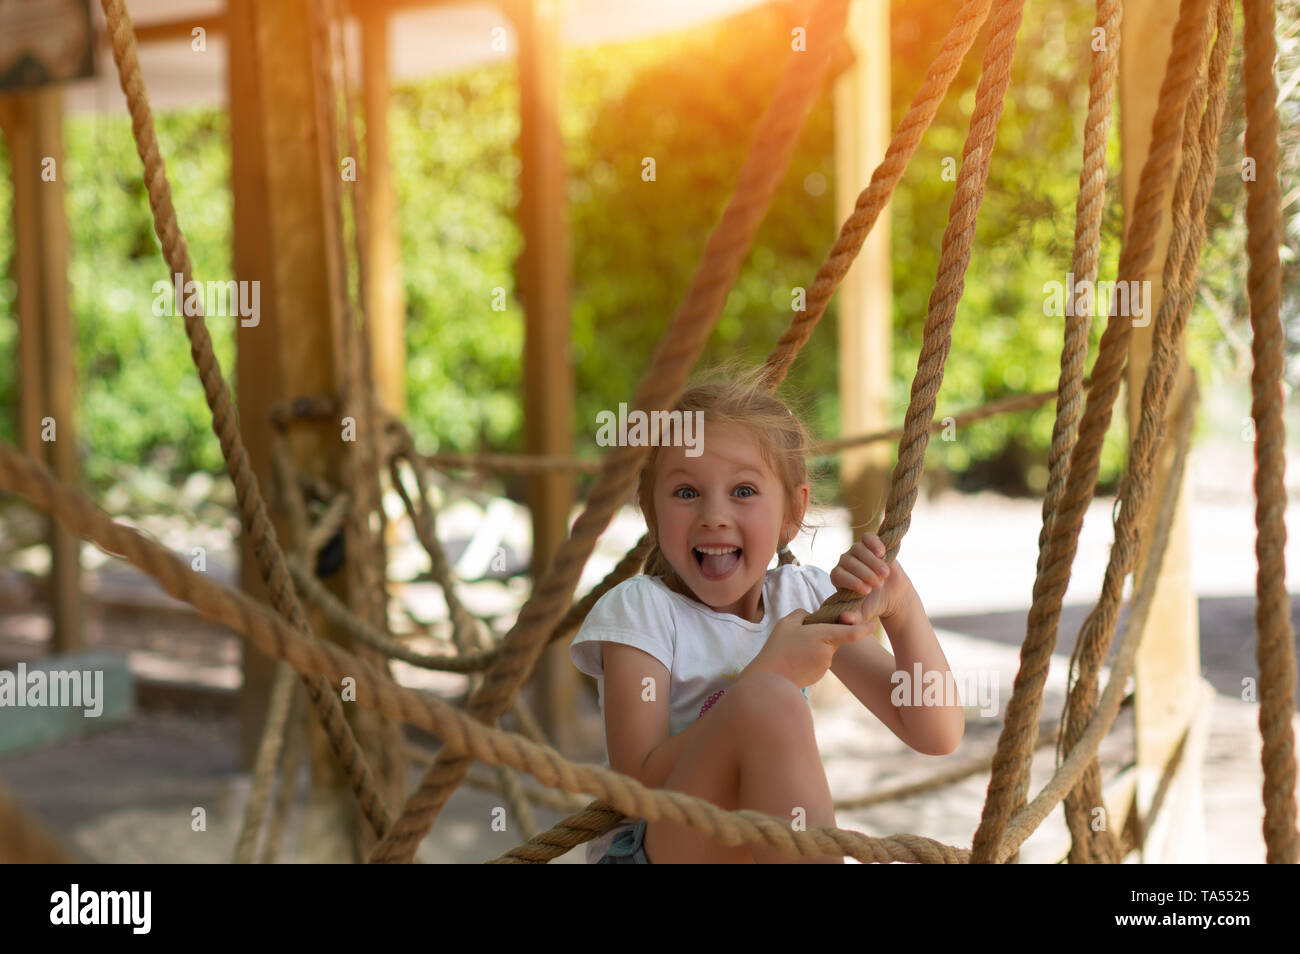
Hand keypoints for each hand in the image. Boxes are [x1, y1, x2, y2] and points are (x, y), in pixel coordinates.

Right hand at [745, 608, 877, 688]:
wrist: (769, 679)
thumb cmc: (777, 648)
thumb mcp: (786, 623)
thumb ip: (802, 614)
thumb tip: (811, 617)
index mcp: (822, 635)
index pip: (851, 632)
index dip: (864, 628)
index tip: (873, 624)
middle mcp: (827, 651)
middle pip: (833, 638)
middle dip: (823, 635)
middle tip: (800, 636)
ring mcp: (824, 665)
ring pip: (825, 650)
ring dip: (815, 647)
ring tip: (793, 650)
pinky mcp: (819, 675)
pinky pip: (819, 661)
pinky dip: (810, 659)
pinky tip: (794, 660)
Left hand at [831, 532, 907, 621]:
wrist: (891, 595)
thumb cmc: (873, 605)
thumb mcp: (863, 615)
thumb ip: (852, 619)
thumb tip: (845, 617)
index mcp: (838, 578)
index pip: (837, 574)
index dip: (851, 581)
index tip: (866, 591)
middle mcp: (845, 562)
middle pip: (848, 561)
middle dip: (864, 573)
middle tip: (878, 585)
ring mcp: (857, 551)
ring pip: (858, 549)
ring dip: (872, 562)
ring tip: (884, 575)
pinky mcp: (871, 544)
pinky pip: (868, 537)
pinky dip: (874, 543)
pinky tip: (882, 554)